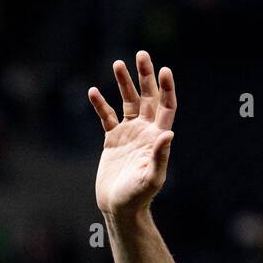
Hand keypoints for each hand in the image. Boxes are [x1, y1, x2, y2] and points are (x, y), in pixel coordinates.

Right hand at [88, 51, 176, 216]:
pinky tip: (93, 91)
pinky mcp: (112, 140)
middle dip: (145, 76)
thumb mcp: (151, 178)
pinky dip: (100, 104)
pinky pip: (106, 117)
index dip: (166, 88)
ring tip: (117, 63)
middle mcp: (146, 132)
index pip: (166, 107)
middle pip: (148, 98)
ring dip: (123, 83)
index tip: (163, 70)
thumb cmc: (138, 197)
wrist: (119, 208)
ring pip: (127, 102)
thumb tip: (168, 135)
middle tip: (141, 55)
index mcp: (158, 138)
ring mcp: (129, 134)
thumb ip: (160, 156)